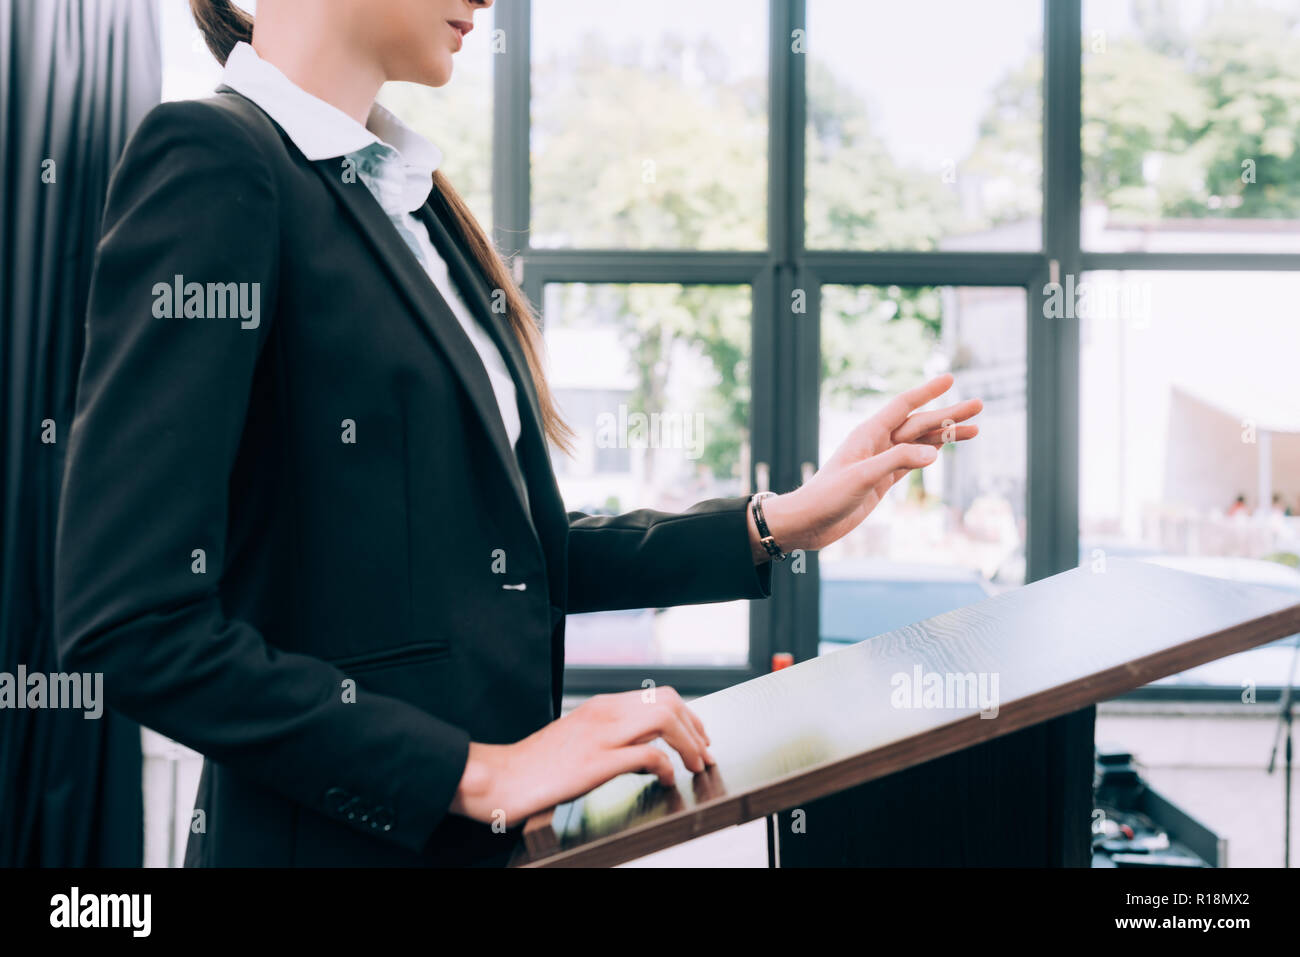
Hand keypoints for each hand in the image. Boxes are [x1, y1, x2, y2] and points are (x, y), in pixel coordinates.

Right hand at [449, 686, 712, 826]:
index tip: (700, 738)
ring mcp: (601, 735)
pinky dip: (666, 765)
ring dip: (689, 743)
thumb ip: (612, 738)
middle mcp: (605, 713)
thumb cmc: (537, 764)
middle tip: (704, 755)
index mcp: (601, 706)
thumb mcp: (580, 739)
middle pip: (670, 702)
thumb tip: (647, 751)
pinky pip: (647, 753)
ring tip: (694, 766)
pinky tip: (666, 779)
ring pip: (665, 719)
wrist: (500, 777)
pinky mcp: (596, 761)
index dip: (689, 717)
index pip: (660, 697)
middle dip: (696, 728)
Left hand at [748, 373, 981, 560]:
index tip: (950, 378)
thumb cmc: (827, 496)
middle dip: (950, 414)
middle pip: (920, 423)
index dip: (928, 391)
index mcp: (868, 433)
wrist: (809, 523)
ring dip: (946, 435)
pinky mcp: (882, 480)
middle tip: (980, 405)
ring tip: (976, 429)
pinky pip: (913, 461)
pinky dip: (931, 454)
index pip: (904, 405)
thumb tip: (934, 453)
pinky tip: (946, 449)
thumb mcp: (863, 477)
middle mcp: (877, 442)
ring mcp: (881, 461)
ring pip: (920, 442)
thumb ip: (897, 461)